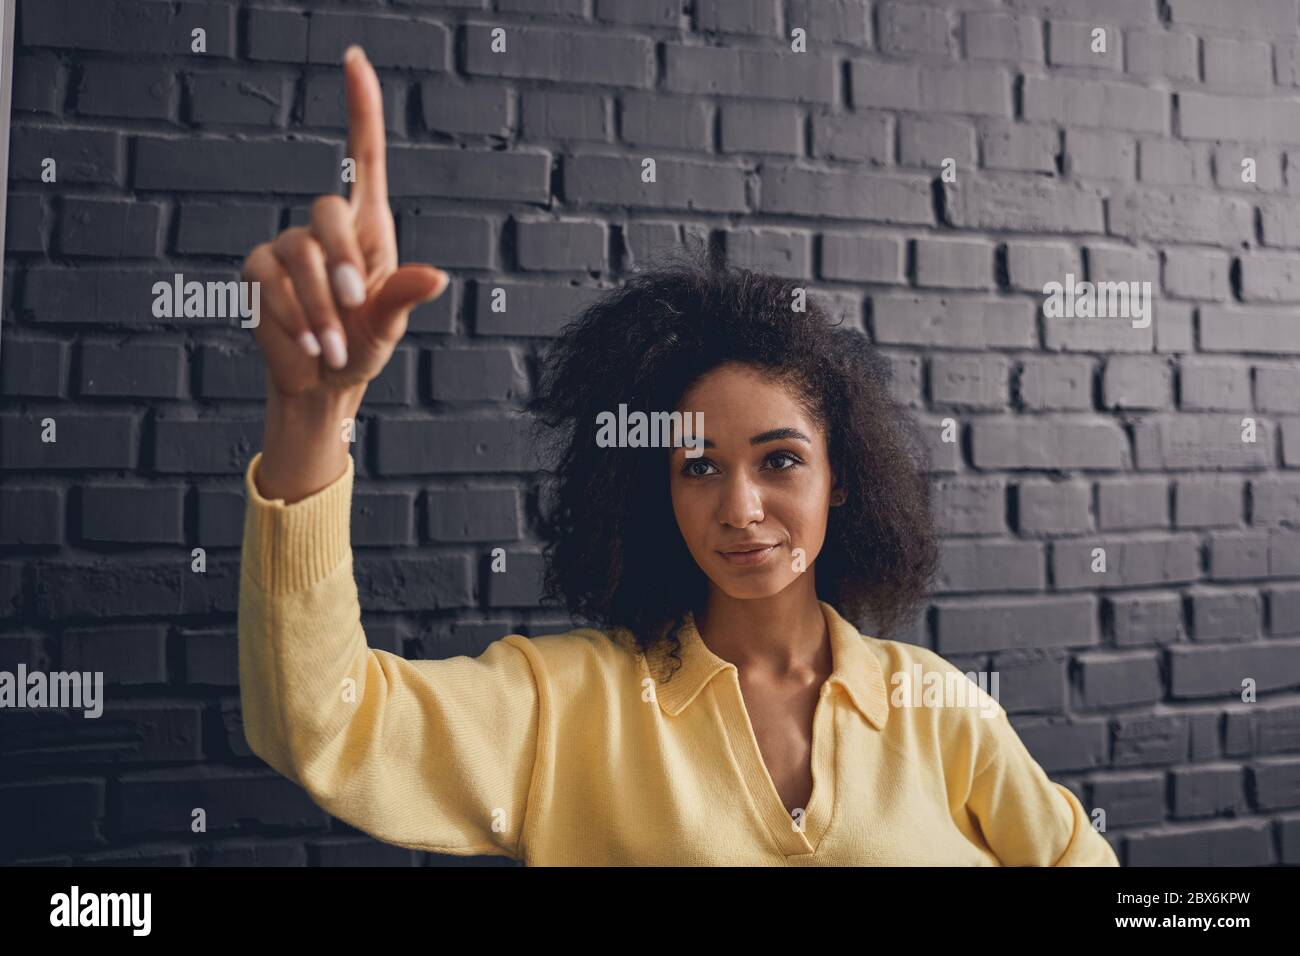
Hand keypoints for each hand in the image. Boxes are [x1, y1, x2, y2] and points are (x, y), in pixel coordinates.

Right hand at [241, 45, 447, 399]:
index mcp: (367, 227)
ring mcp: (286, 247)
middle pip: (326, 212)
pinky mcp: (257, 272)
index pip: (362, 156)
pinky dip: (291, 318)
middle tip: (353, 304)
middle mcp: (324, 228)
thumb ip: (405, 297)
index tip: (354, 59)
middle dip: (340, 262)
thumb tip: (437, 278)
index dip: (360, 108)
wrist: (322, 380)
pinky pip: (269, 283)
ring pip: (296, 255)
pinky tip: (306, 344)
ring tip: (332, 347)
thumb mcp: (389, 325)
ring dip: (318, 309)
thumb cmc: (364, 345)